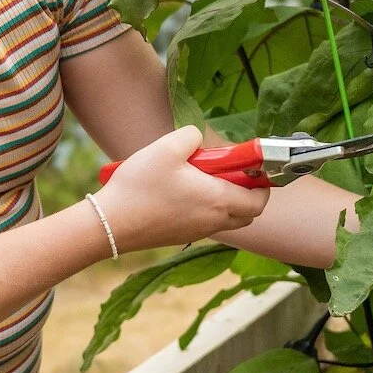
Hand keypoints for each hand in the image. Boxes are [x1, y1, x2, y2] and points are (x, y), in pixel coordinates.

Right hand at [91, 124, 268, 251]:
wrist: (110, 224)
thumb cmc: (140, 187)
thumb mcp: (167, 147)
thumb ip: (191, 136)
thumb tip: (198, 139)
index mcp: (218, 199)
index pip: (259, 200)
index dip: (262, 183)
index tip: (251, 166)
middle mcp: (213, 220)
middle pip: (248, 214)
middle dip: (247, 193)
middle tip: (229, 171)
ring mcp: (198, 232)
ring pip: (227, 219)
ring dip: (226, 201)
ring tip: (202, 178)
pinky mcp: (182, 237)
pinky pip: (207, 223)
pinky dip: (207, 209)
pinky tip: (182, 192)